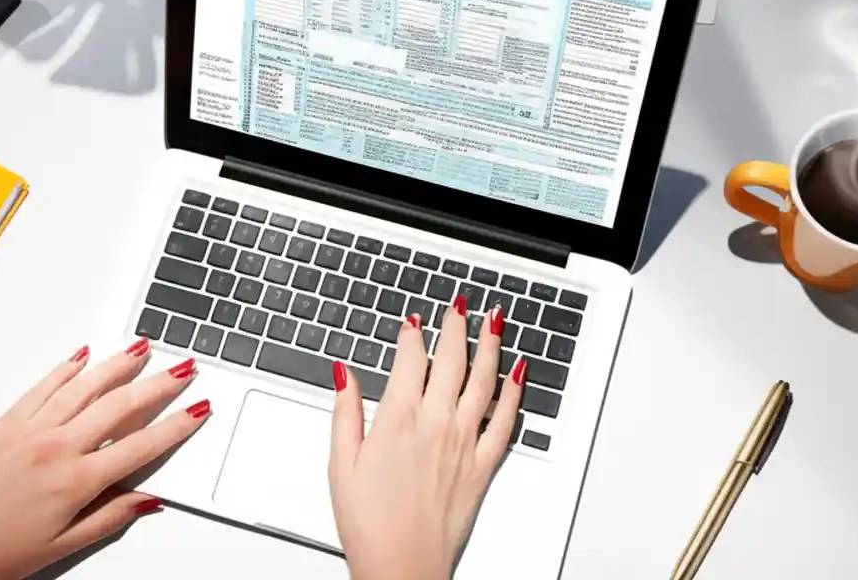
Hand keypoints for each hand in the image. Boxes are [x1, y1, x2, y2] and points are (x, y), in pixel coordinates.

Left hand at [0, 340, 209, 579]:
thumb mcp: (62, 547)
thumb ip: (109, 517)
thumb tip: (147, 499)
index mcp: (75, 482)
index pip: (141, 445)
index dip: (176, 426)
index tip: (198, 410)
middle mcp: (55, 448)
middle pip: (120, 405)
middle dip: (159, 384)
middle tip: (185, 368)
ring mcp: (28, 429)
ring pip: (85, 386)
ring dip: (119, 365)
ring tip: (143, 349)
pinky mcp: (5, 422)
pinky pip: (44, 386)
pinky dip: (67, 368)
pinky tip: (83, 356)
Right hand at [329, 300, 524, 579]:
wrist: (402, 567)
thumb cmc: (369, 523)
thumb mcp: (340, 464)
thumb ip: (345, 413)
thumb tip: (343, 373)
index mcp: (398, 419)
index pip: (409, 358)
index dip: (411, 333)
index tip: (411, 321)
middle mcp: (436, 424)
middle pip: (451, 359)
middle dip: (454, 325)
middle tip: (458, 304)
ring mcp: (464, 442)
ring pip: (484, 379)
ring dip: (490, 344)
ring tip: (493, 319)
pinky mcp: (483, 464)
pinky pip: (506, 420)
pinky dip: (514, 392)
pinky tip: (518, 372)